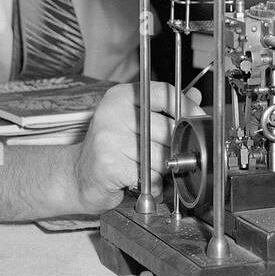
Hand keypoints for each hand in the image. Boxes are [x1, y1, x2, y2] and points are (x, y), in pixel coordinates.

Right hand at [72, 82, 195, 213]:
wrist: (77, 176)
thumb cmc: (110, 149)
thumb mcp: (135, 122)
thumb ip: (165, 109)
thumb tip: (196, 98)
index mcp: (120, 96)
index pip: (164, 92)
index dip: (186, 106)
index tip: (197, 119)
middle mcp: (112, 112)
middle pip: (167, 127)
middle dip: (174, 147)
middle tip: (166, 156)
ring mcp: (108, 137)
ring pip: (161, 155)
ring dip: (163, 169)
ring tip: (149, 169)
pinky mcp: (108, 163)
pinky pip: (149, 175)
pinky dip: (152, 183)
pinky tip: (140, 181)